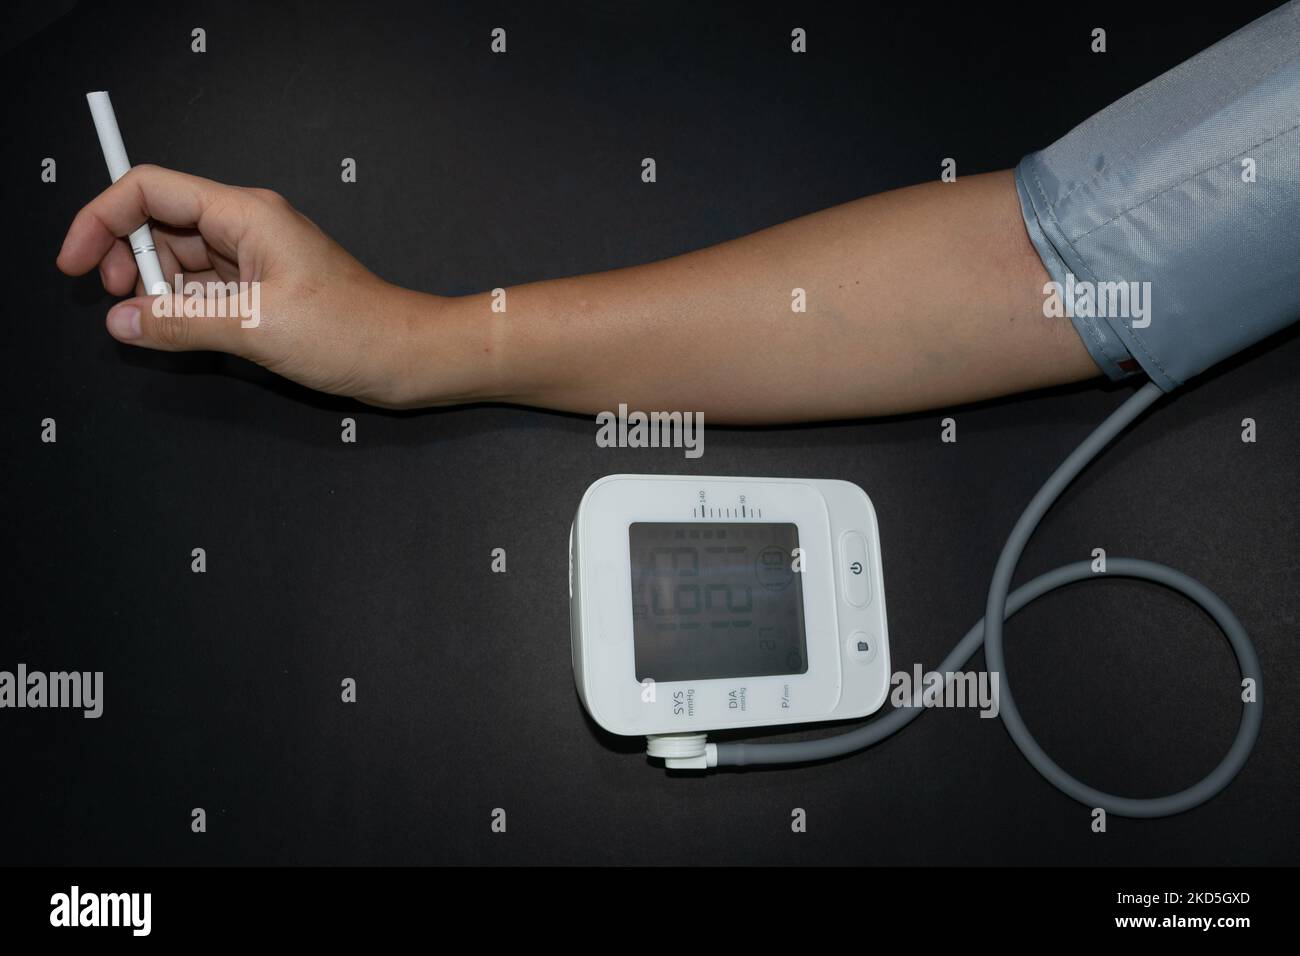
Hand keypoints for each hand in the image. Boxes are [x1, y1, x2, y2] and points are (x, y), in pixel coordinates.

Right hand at [56, 165, 460, 408]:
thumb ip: (183, 322)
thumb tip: (125, 320)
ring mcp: (259, 260)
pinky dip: (187, 309)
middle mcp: (249, 228)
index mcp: (246, 214)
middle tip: (122, 307)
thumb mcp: (257, 327)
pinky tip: (184, 334)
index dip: (103, 219)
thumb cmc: (356, 331)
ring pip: (183, 262)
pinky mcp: (267, 291)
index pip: (150, 190)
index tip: (74, 263)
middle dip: (130, 263)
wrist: (410, 357)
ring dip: (160, 292)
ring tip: (161, 327)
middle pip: (161, 225)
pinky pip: (209, 290)